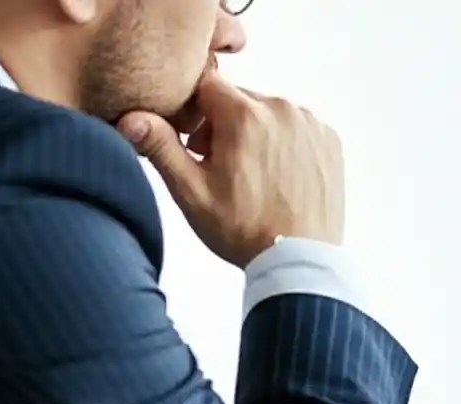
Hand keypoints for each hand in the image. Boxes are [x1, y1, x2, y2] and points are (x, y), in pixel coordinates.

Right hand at [117, 70, 344, 268]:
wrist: (300, 261)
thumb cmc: (244, 230)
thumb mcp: (192, 192)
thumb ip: (161, 147)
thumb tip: (130, 117)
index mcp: (245, 115)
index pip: (206, 86)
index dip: (194, 113)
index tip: (196, 144)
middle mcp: (282, 109)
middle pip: (239, 100)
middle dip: (224, 125)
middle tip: (221, 167)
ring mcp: (311, 124)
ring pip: (269, 113)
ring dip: (256, 134)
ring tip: (252, 176)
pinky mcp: (330, 140)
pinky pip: (297, 128)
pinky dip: (286, 143)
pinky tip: (279, 177)